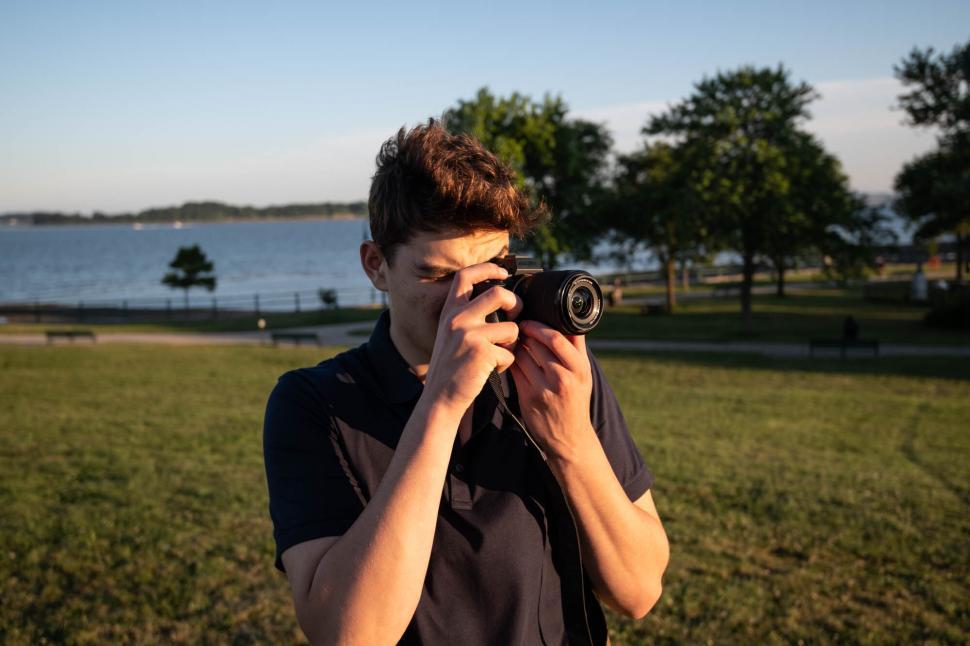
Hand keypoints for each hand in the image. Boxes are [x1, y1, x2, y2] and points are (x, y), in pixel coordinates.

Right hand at [423, 262, 522, 412]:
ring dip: (513, 342)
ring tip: (500, 353)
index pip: (465, 276)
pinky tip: (492, 369)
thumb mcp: (451, 335)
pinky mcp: (482, 352)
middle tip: (516, 315)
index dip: (487, 268)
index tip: (503, 271)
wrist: (440, 397)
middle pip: (498, 293)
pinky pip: (510, 352)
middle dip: (515, 303)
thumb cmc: (451, 367)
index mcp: (449, 312)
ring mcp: (469, 334)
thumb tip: (500, 299)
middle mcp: (457, 319)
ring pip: (511, 327)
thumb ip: (467, 316)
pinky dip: (506, 363)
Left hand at [509, 320, 594, 458]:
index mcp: (579, 368)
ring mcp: (544, 389)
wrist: (569, 437)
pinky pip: (515, 371)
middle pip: (537, 344)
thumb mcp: (584, 374)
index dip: (538, 326)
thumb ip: (575, 348)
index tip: (529, 321)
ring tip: (514, 342)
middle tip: (518, 329)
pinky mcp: (528, 398)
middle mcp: (563, 378)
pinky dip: (510, 360)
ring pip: (523, 356)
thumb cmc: (576, 400)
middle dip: (525, 333)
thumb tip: (566, 319)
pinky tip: (510, 358)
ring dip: (516, 346)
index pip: (556, 338)